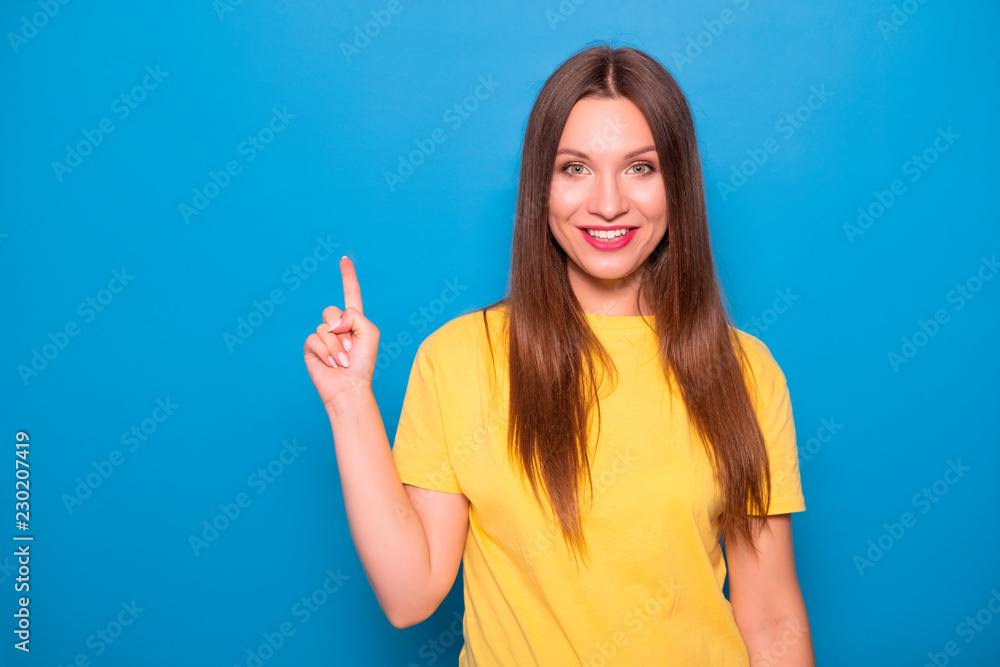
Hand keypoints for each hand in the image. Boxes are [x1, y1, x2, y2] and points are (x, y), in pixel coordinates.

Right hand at [303, 256, 379, 408]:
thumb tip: (331, 321)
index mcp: (353, 320)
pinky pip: (314, 338)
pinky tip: (332, 363)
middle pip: (331, 310)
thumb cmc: (364, 362)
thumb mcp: (369, 332)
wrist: (350, 387)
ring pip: (324, 327)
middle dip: (343, 330)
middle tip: (351, 349)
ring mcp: (322, 336)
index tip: (344, 259)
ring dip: (336, 346)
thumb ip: (353, 315)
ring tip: (343, 360)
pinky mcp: (311, 348)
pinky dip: (326, 352)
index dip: (347, 276)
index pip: (350, 293)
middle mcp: (336, 325)